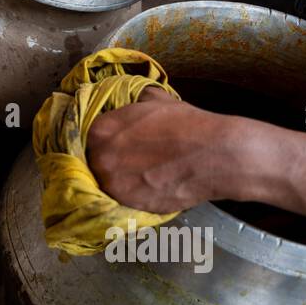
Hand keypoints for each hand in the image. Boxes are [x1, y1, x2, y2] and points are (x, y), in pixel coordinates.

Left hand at [86, 90, 253, 213]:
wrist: (213, 154)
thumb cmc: (185, 123)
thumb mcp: (155, 99)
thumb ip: (134, 102)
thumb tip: (133, 101)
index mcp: (101, 130)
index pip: (91, 138)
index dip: (107, 141)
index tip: (118, 144)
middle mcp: (100, 158)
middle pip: (96, 162)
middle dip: (111, 161)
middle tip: (131, 160)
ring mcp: (114, 185)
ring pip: (108, 184)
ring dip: (121, 180)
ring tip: (142, 175)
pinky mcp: (130, 205)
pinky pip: (125, 200)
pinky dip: (134, 195)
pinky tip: (150, 186)